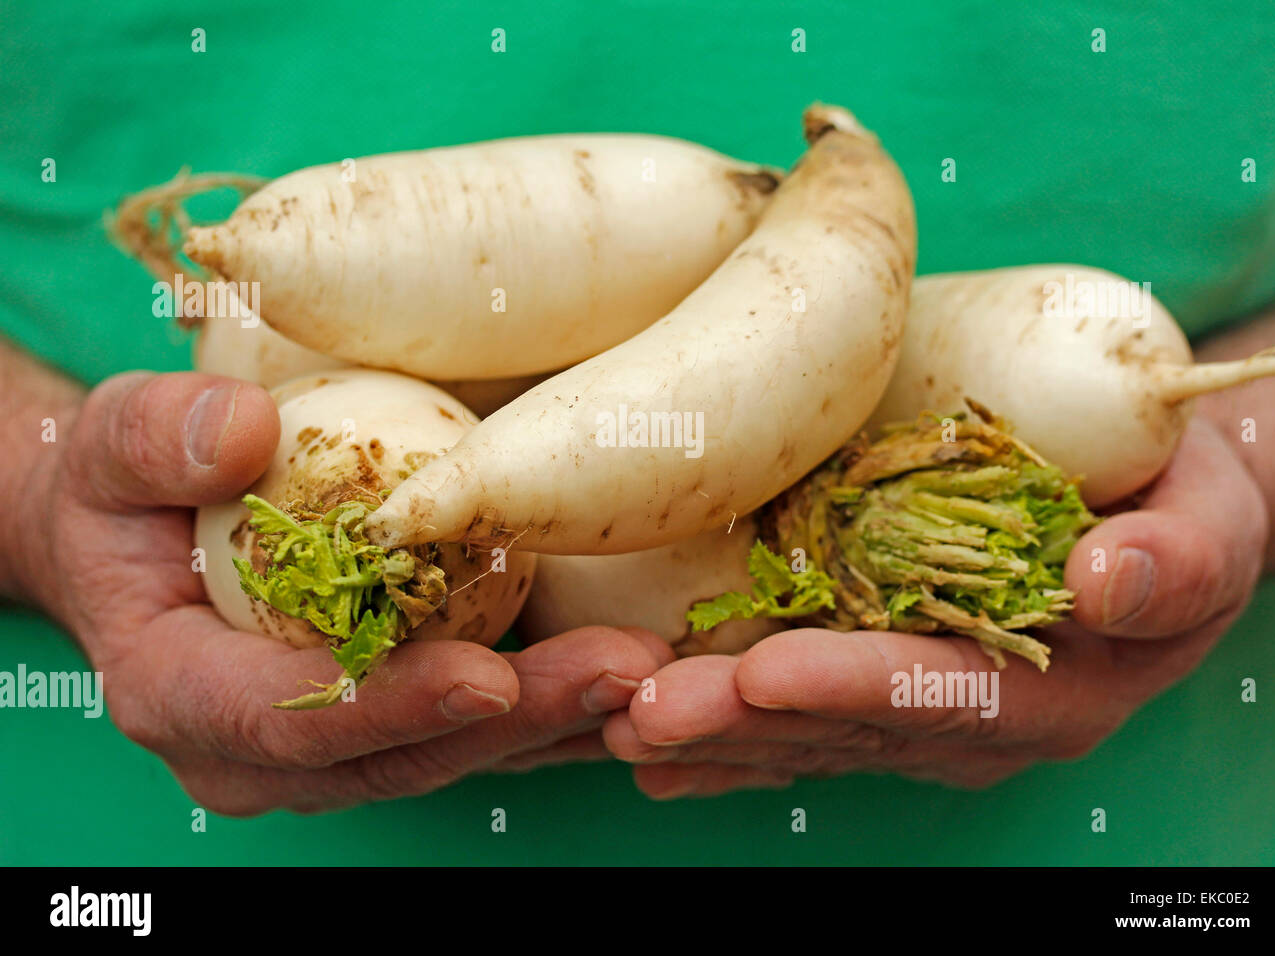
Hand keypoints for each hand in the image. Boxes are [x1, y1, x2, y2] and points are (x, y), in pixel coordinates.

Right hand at [29, 371, 670, 813]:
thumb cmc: (126, 490)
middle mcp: (264, 749)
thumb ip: (153, 439)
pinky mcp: (395, 714)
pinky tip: (639, 665)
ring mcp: (337, 742)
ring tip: (658, 668)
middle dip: (519, 720)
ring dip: (563, 717)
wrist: (142, 531)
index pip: (289, 721)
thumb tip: (241, 436)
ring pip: (461, 750)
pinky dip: (559, 700)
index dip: (392, 707)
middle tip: (625, 672)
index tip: (487, 679)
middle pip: (404, 752)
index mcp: (183, 696)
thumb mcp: (112, 444)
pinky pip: (482, 723)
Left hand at [603, 419, 1267, 796]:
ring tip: (619, 720)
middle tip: (646, 710)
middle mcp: (977, 722)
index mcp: (1056, 690)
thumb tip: (1111, 579)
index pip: (943, 693)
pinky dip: (725, 739)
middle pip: (848, 726)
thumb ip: (1176, 562)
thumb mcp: (1209, 523)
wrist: (1154, 515)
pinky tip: (649, 747)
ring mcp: (922, 716)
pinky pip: (796, 725)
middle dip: (745, 722)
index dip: (854, 685)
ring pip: (805, 735)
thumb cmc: (1183, 507)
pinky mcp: (881, 694)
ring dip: (712, 732)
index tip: (766, 672)